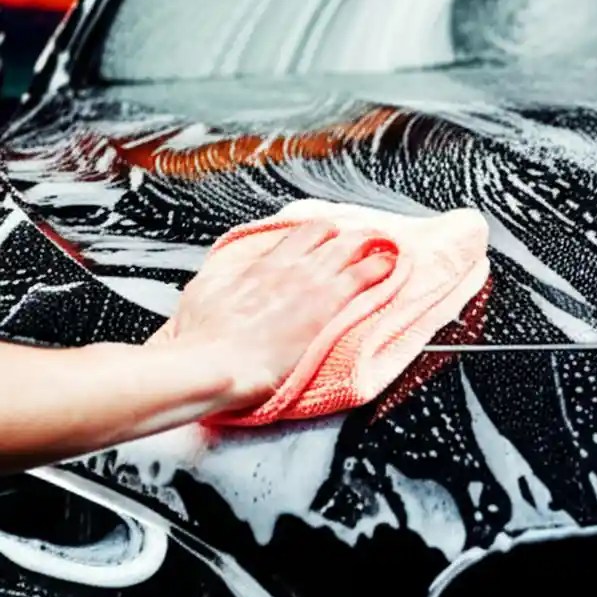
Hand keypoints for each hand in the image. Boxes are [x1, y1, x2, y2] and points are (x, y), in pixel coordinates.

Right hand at [150, 221, 395, 413]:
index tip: (329, 237)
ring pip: (351, 248)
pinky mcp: (330, 304)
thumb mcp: (204, 293)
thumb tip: (224, 276)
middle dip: (349, 236)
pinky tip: (394, 267)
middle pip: (329, 235)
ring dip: (371, 245)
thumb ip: (223, 279)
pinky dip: (383, 268)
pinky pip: (366, 276)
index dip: (319, 233)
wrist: (216, 362)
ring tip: (387, 247)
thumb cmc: (203, 339)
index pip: (299, 235)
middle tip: (364, 240)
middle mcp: (290, 267)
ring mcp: (312, 282)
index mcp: (262, 265)